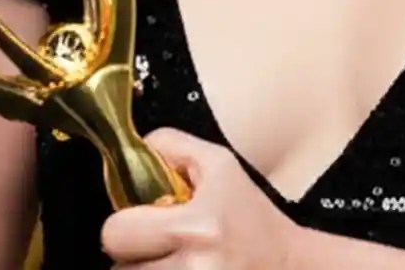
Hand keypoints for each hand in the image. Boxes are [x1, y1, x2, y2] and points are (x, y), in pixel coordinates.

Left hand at [101, 128, 304, 268]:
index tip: (146, 220)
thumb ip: (172, 146)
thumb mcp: (220, 165)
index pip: (116, 233)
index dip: (126, 223)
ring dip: (145, 269)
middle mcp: (195, 268)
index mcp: (198, 227)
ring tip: (173, 258)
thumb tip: (133, 147)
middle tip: (159, 243)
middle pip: (117, 268)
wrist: (288, 264)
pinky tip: (180, 267)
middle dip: (134, 252)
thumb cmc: (253, 218)